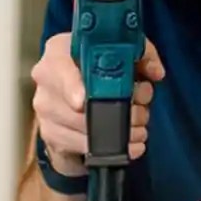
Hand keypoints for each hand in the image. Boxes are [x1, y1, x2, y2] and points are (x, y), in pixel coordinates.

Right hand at [30, 32, 164, 175]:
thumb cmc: (100, 63)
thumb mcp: (125, 50)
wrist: (75, 83)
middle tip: (141, 115)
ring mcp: (45, 110)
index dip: (71, 86)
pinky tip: (128, 146)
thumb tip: (156, 72)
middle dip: (116, 113)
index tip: (83, 102)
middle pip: (76, 106)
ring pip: (80, 130)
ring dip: (116, 134)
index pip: (60, 67)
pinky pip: (78, 148)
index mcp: (59, 52)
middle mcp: (46, 80)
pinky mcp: (51, 134)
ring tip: (139, 129)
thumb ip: (143, 55)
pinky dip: (106, 150)